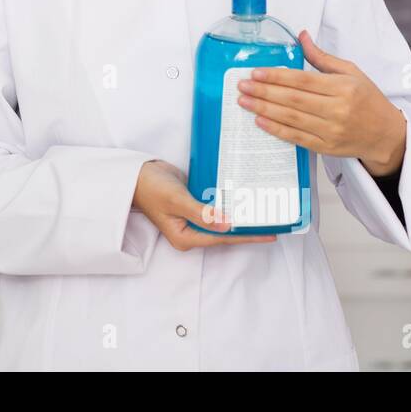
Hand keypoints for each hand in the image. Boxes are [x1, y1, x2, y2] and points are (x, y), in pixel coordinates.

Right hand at [131, 160, 276, 249]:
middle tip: (272, 222)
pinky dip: (229, 204)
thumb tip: (227, 225)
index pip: (222, 238)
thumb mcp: (177, 200)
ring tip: (265, 212)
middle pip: (224, 232)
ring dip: (240, 216)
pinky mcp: (195, 207)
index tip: (268, 233)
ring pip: (222, 220)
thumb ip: (201, 213)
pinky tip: (246, 199)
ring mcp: (193, 219)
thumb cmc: (152, 188)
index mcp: (186, 237)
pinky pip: (216, 209)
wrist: (137, 173)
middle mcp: (192, 232)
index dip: (245, 235)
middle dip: (246, 227)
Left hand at [234, 30, 406, 176]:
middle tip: (242, 86)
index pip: (303, 80)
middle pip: (293, 99)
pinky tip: (260, 121)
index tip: (256, 73)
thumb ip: (322, 57)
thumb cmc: (368, 99)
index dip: (277, 77)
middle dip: (264, 92)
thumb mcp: (351, 72)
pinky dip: (276, 130)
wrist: (386, 134)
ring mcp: (332, 130)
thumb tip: (301, 36)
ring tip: (244, 102)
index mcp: (343, 87)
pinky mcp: (326, 147)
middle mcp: (338, 109)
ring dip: (264, 110)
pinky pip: (296, 138)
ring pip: (291, 119)